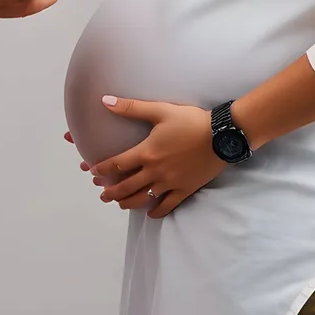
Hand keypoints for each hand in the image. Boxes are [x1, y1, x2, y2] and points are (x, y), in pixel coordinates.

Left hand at [79, 96, 225, 218]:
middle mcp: (155, 171)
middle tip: (101, 194)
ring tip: (119, 204)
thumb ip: (131, 108)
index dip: (102, 170)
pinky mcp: (185, 190)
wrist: (222, 135)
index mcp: (146, 152)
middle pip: (126, 186)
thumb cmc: (190, 121)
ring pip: (144, 199)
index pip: (117, 164)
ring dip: (128, 203)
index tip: (92, 173)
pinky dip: (156, 212)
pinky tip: (150, 213)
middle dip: (111, 192)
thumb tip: (105, 101)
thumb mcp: (160, 110)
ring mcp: (170, 183)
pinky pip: (167, 205)